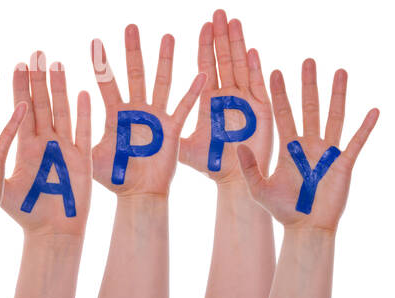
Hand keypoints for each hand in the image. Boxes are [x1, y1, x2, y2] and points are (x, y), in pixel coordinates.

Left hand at [2, 53, 91, 235]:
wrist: (53, 233)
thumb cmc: (26, 215)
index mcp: (22, 148)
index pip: (18, 112)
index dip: (15, 89)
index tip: (11, 65)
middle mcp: (43, 144)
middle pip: (40, 105)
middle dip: (37, 80)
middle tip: (35, 53)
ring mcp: (63, 150)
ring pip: (62, 113)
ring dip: (60, 89)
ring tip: (56, 64)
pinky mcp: (81, 161)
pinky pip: (82, 134)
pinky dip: (83, 115)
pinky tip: (82, 94)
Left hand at [89, 25, 205, 196]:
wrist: (139, 195)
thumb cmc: (114, 178)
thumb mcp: (91, 158)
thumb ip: (80, 140)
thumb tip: (63, 126)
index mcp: (114, 114)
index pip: (105, 82)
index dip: (101, 63)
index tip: (95, 40)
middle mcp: (136, 110)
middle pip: (134, 74)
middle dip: (133, 50)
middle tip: (131, 26)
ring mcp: (156, 117)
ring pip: (161, 83)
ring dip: (165, 60)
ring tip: (168, 37)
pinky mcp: (172, 130)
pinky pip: (184, 108)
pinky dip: (192, 92)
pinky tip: (201, 74)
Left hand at [180, 9, 273, 183]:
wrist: (234, 184)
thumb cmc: (212, 167)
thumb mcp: (179, 148)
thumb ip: (165, 132)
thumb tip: (134, 127)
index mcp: (204, 101)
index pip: (199, 66)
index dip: (197, 46)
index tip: (198, 25)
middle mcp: (224, 97)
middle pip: (220, 59)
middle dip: (218, 36)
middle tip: (217, 12)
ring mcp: (243, 102)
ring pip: (239, 67)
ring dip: (236, 43)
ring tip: (232, 21)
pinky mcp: (259, 113)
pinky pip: (257, 88)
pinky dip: (255, 70)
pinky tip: (252, 51)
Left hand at [235, 60, 379, 230]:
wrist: (306, 229)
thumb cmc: (283, 211)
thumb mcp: (259, 189)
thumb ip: (251, 168)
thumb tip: (240, 147)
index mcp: (288, 147)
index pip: (283, 113)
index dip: (279, 93)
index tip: (274, 71)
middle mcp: (308, 144)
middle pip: (309, 107)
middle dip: (308, 85)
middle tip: (308, 61)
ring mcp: (327, 152)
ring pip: (334, 116)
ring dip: (338, 95)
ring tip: (340, 71)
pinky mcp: (343, 163)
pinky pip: (356, 141)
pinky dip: (366, 127)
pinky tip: (374, 110)